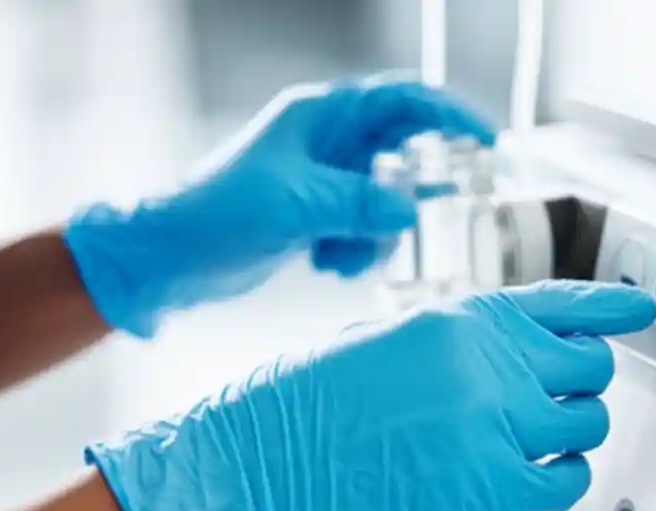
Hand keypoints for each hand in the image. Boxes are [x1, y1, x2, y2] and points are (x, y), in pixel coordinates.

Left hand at [64, 80, 494, 336]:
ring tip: (340, 255)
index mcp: (321, 116)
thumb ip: (355, 203)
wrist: (168, 259)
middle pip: (402, 150)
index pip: (401, 100)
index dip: (449, 114)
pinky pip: (365, 227)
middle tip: (433, 214)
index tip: (487, 141)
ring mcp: (324, 179)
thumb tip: (409, 210)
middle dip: (415, 187)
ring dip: (377, 233)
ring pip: (387, 197)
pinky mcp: (319, 215)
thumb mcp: (291, 205)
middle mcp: (328, 141)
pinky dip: (357, 249)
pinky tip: (325, 264)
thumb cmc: (214, 214)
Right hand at [88, 281, 655, 510]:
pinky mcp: (489, 487)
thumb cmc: (311, 395)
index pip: (568, 303)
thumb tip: (522, 360)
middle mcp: (493, 362)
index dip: (614, 308)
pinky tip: (534, 472)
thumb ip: (465, 343)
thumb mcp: (394, 337)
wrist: (264, 454)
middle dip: (580, 382)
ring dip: (571, 431)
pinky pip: (569, 479)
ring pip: (590, 423)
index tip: (642, 311)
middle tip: (553, 398)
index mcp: (467, 316)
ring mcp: (496, 424)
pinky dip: (563, 475)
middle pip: (593, 367)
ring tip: (531, 439)